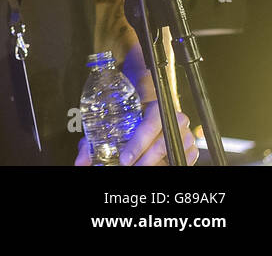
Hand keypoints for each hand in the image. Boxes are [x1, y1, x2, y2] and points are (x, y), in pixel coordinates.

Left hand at [73, 103, 198, 165]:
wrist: (155, 104)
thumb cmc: (133, 112)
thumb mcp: (114, 120)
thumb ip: (95, 140)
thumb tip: (81, 161)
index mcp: (157, 107)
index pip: (148, 126)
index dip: (136, 145)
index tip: (123, 159)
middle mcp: (175, 119)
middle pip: (161, 145)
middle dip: (144, 161)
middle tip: (129, 167)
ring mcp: (185, 135)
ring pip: (172, 154)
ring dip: (154, 165)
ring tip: (138, 168)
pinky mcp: (191, 148)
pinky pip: (181, 160)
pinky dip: (166, 166)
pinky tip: (154, 167)